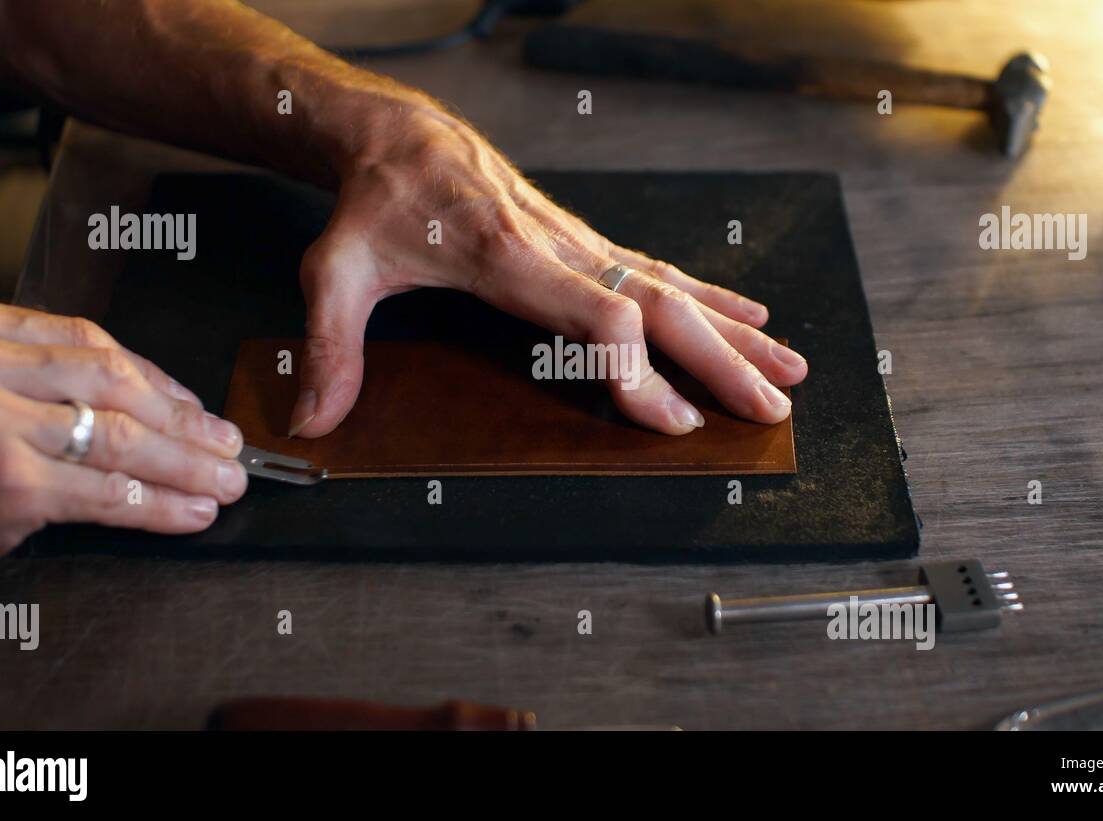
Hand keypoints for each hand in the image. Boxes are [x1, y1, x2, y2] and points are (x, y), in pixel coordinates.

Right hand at [0, 291, 246, 597]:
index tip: (195, 404)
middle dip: (183, 421)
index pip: (86, 341)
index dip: (155, 377)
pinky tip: (190, 512)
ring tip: (224, 482)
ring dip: (186, 464)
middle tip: (227, 446)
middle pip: (112, 385)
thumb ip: (33, 382)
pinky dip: (158, 506)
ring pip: (120, 438)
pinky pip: (105, 493)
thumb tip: (150, 399)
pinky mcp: (4, 484)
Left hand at [289, 103, 808, 437]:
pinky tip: (754, 315)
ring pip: (674, 285)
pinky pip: (662, 269)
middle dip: (719, 359)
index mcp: (506, 257)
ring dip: (735, 330)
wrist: (401, 136)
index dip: (636, 368)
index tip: (672, 420)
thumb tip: (313, 419)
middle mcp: (559, 248)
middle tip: (768, 406)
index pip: (594, 313)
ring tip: (789, 367)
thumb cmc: (374, 204)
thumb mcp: (334, 269)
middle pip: (658, 303)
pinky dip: (716, 295)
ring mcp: (580, 242)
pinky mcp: (586, 242)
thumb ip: (330, 345)